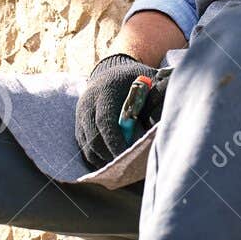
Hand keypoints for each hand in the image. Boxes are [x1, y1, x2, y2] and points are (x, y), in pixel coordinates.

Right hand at [74, 53, 156, 167]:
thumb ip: (156, 99)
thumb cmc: (135, 79)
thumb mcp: (148, 81)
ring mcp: (80, 116)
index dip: (115, 142)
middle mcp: (88, 104)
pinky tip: (113, 163)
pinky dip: (98, 158)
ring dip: (103, 160)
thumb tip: (161, 124)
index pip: (105, 122)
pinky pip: (84, 148)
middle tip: (127, 168)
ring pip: (87, 147)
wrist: (111, 71)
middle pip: (93, 138)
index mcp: (105, 91)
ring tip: (121, 168)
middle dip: (110, 156)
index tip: (127, 156)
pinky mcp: (79, 126)